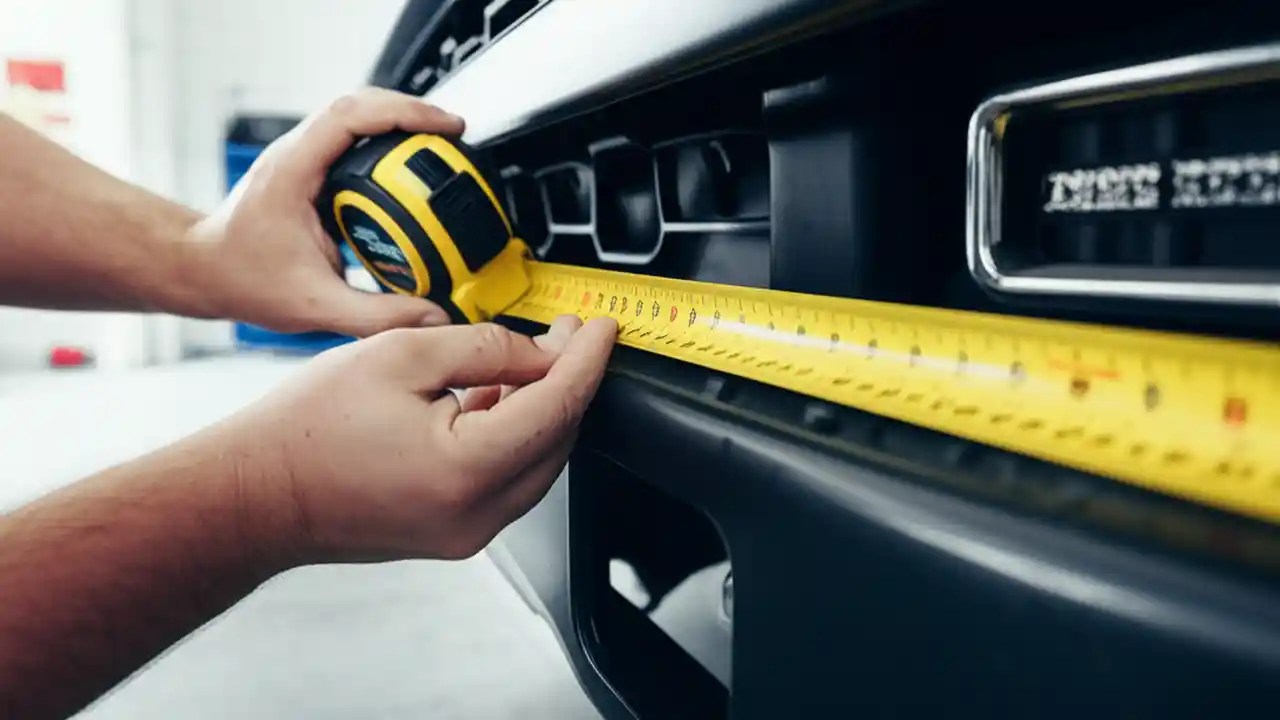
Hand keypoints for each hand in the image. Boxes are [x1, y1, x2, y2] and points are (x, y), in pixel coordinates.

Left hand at [184, 88, 464, 335]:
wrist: (202, 271)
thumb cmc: (240, 277)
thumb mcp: (313, 304)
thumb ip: (374, 314)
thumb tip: (430, 317)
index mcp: (294, 170)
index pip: (353, 117)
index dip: (406, 113)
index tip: (445, 128)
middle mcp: (297, 154)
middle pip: (362, 107)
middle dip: (413, 112)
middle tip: (454, 135)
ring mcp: (302, 159)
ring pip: (358, 120)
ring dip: (399, 125)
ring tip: (440, 145)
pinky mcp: (310, 172)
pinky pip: (353, 144)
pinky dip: (386, 147)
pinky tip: (409, 171)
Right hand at [205, 315, 616, 562]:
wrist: (254, 495)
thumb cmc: (306, 429)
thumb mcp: (401, 355)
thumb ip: (484, 347)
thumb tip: (540, 351)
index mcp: (469, 469)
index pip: (559, 405)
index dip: (588, 359)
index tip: (603, 326)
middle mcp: (478, 514)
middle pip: (558, 439)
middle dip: (570, 381)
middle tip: (568, 333)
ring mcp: (467, 533)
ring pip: (538, 462)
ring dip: (544, 409)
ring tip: (533, 358)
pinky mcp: (453, 535)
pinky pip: (507, 480)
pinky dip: (514, 436)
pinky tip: (499, 398)